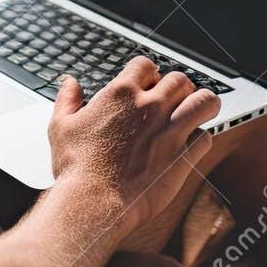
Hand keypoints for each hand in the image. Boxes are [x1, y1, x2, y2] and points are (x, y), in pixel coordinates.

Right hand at [45, 56, 219, 240]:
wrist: (94, 202)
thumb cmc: (76, 166)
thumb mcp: (61, 126)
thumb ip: (66, 99)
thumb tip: (70, 83)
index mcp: (120, 94)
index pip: (145, 65)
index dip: (149, 72)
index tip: (147, 83)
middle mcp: (150, 107)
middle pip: (180, 80)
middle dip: (178, 87)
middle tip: (174, 100)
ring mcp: (170, 131)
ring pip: (205, 102)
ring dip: (203, 104)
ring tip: (199, 111)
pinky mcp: (183, 157)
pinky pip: (206, 137)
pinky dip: (201, 139)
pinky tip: (192, 144)